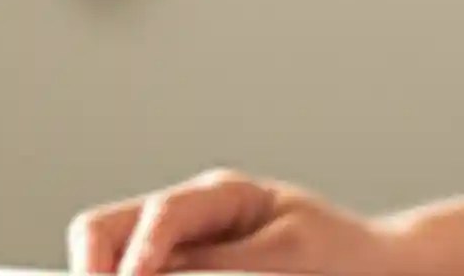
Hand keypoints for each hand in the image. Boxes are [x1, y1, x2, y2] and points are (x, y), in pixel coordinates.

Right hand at [67, 168, 396, 275]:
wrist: (370, 266)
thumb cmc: (339, 252)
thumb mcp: (288, 254)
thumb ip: (224, 263)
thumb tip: (160, 273)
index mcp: (220, 194)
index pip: (159, 214)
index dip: (138, 255)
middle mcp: (191, 216)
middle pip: (105, 230)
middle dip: (94, 266)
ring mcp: (183, 247)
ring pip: (114, 257)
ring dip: (113, 275)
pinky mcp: (188, 274)